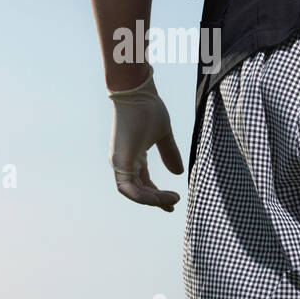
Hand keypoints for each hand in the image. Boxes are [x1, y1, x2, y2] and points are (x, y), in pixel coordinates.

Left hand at [107, 67, 184, 210]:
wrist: (137, 93)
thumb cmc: (148, 109)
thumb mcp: (164, 136)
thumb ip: (170, 154)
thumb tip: (179, 172)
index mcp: (133, 156)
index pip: (142, 183)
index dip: (156, 194)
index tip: (173, 199)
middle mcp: (124, 162)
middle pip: (138, 191)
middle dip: (156, 200)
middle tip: (172, 205)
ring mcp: (120, 162)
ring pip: (133, 193)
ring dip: (152, 200)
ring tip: (171, 200)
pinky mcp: (120, 162)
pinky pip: (129, 189)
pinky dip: (144, 197)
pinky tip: (162, 197)